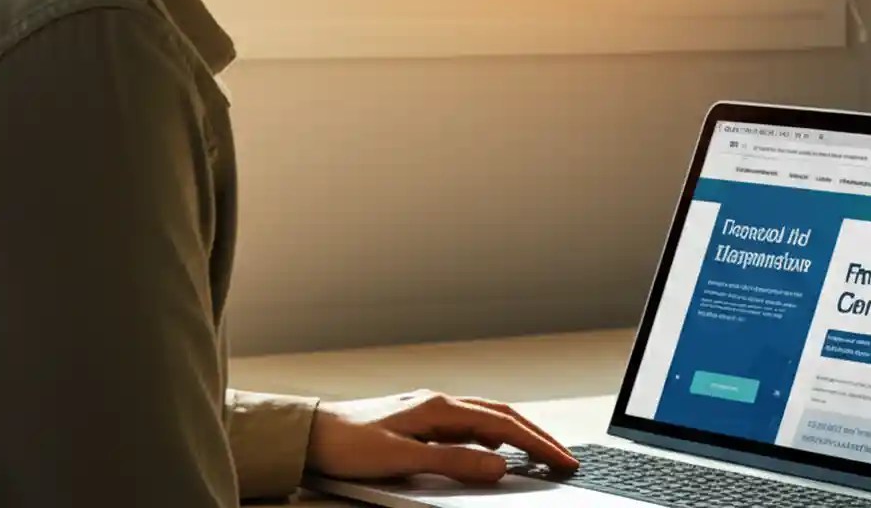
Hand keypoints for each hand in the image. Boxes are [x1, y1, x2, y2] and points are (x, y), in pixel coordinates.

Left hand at [305, 390, 578, 483]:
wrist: (306, 434)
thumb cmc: (346, 445)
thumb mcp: (402, 458)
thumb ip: (453, 462)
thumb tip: (499, 467)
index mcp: (439, 407)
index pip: (504, 424)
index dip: (538, 443)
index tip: (564, 461)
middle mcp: (438, 403)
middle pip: (502, 416)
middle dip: (537, 436)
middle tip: (564, 458)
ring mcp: (429, 411)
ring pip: (487, 418)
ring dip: (517, 434)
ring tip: (538, 453)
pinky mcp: (418, 421)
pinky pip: (468, 425)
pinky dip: (491, 436)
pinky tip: (490, 450)